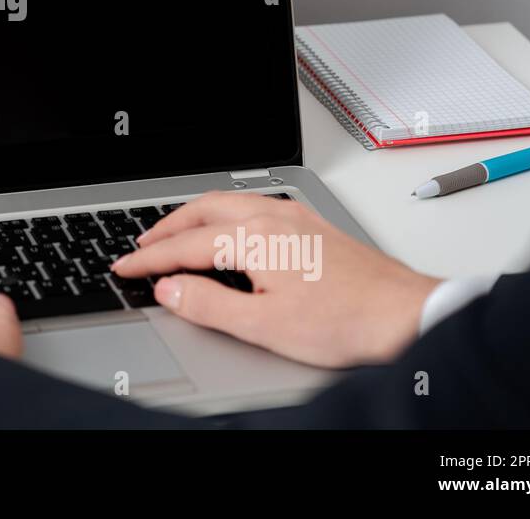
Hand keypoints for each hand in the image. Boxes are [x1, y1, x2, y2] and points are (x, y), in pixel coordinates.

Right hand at [113, 192, 440, 367]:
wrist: (403, 315)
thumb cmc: (344, 321)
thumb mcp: (263, 325)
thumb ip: (208, 305)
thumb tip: (170, 290)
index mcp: (254, 238)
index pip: (185, 247)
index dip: (150, 261)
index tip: (126, 268)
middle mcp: (272, 217)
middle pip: (202, 211)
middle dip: (166, 228)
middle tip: (141, 247)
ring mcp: (294, 217)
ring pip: (228, 203)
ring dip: (194, 217)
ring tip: (174, 235)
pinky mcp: (311, 225)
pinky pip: (252, 205)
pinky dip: (222, 215)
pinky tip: (226, 230)